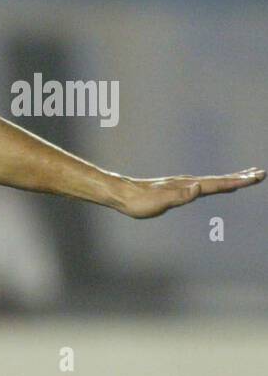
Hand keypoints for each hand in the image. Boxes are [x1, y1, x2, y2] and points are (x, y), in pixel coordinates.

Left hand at [114, 169, 263, 218]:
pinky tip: (217, 186)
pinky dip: (216, 184)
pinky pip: (204, 185)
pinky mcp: (178, 188)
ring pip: (213, 181)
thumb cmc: (139, 201)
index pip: (218, 184)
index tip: (256, 177)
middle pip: (220, 179)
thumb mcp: (159, 201)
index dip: (238, 181)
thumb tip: (198, 187)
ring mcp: (183, 184)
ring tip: (246, 176)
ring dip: (231, 178)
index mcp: (188, 186)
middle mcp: (188, 183)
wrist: (122, 194)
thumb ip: (180, 196)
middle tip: (261, 174)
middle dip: (241, 177)